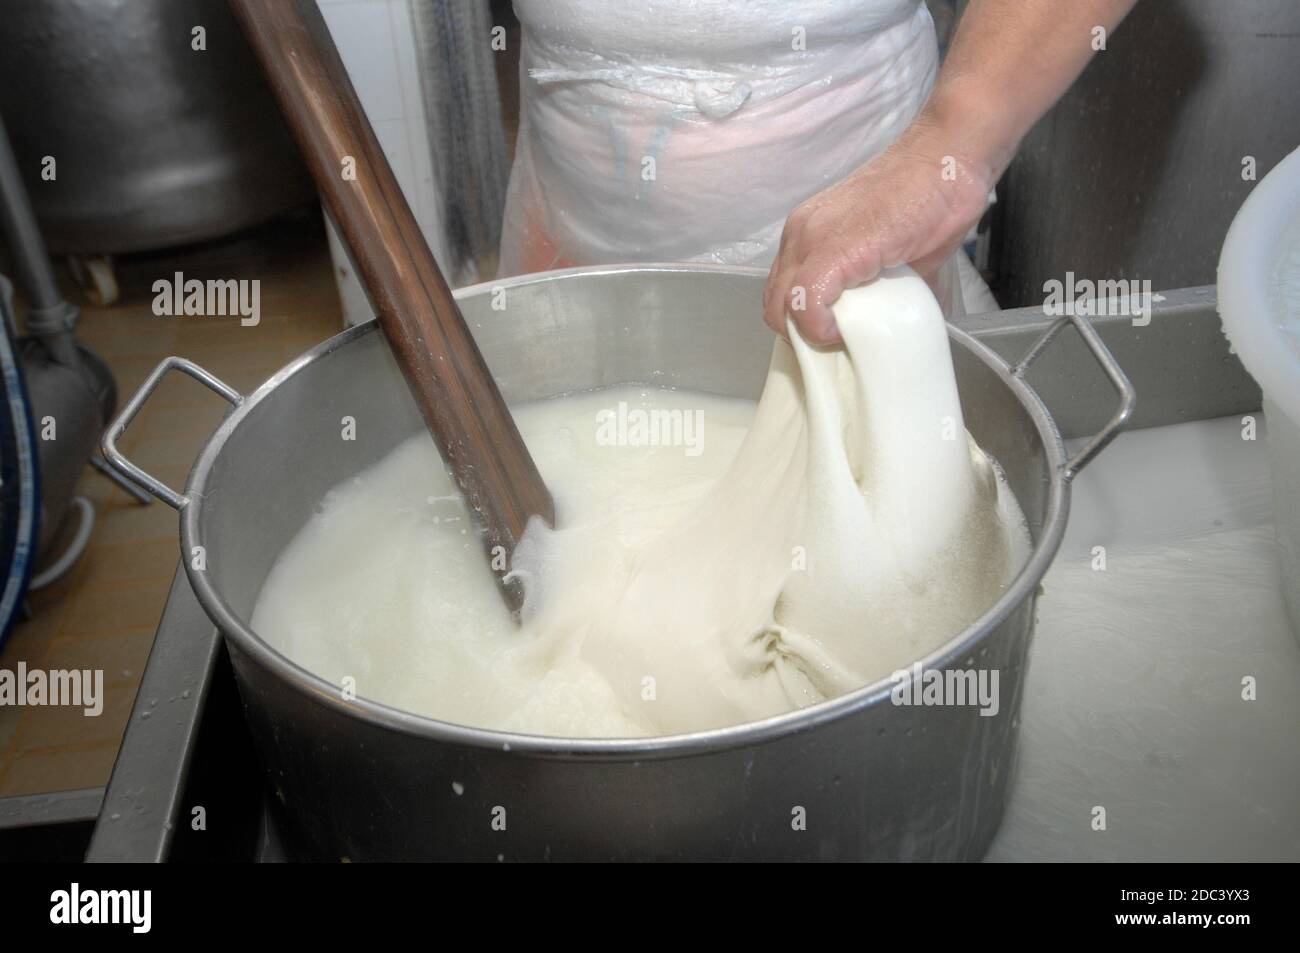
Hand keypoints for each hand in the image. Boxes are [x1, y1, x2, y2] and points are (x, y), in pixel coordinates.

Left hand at [763, 116, 993, 344]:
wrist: (949, 156)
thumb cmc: (930, 197)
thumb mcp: (894, 254)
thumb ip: (884, 287)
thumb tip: (900, 324)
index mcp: (810, 235)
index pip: (783, 294)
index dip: (804, 325)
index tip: (836, 337)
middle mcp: (801, 234)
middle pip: (774, 306)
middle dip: (804, 336)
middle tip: (843, 342)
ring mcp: (812, 238)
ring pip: (781, 308)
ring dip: (811, 334)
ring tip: (850, 336)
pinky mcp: (834, 248)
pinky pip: (805, 303)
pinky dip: (820, 328)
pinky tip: (846, 331)